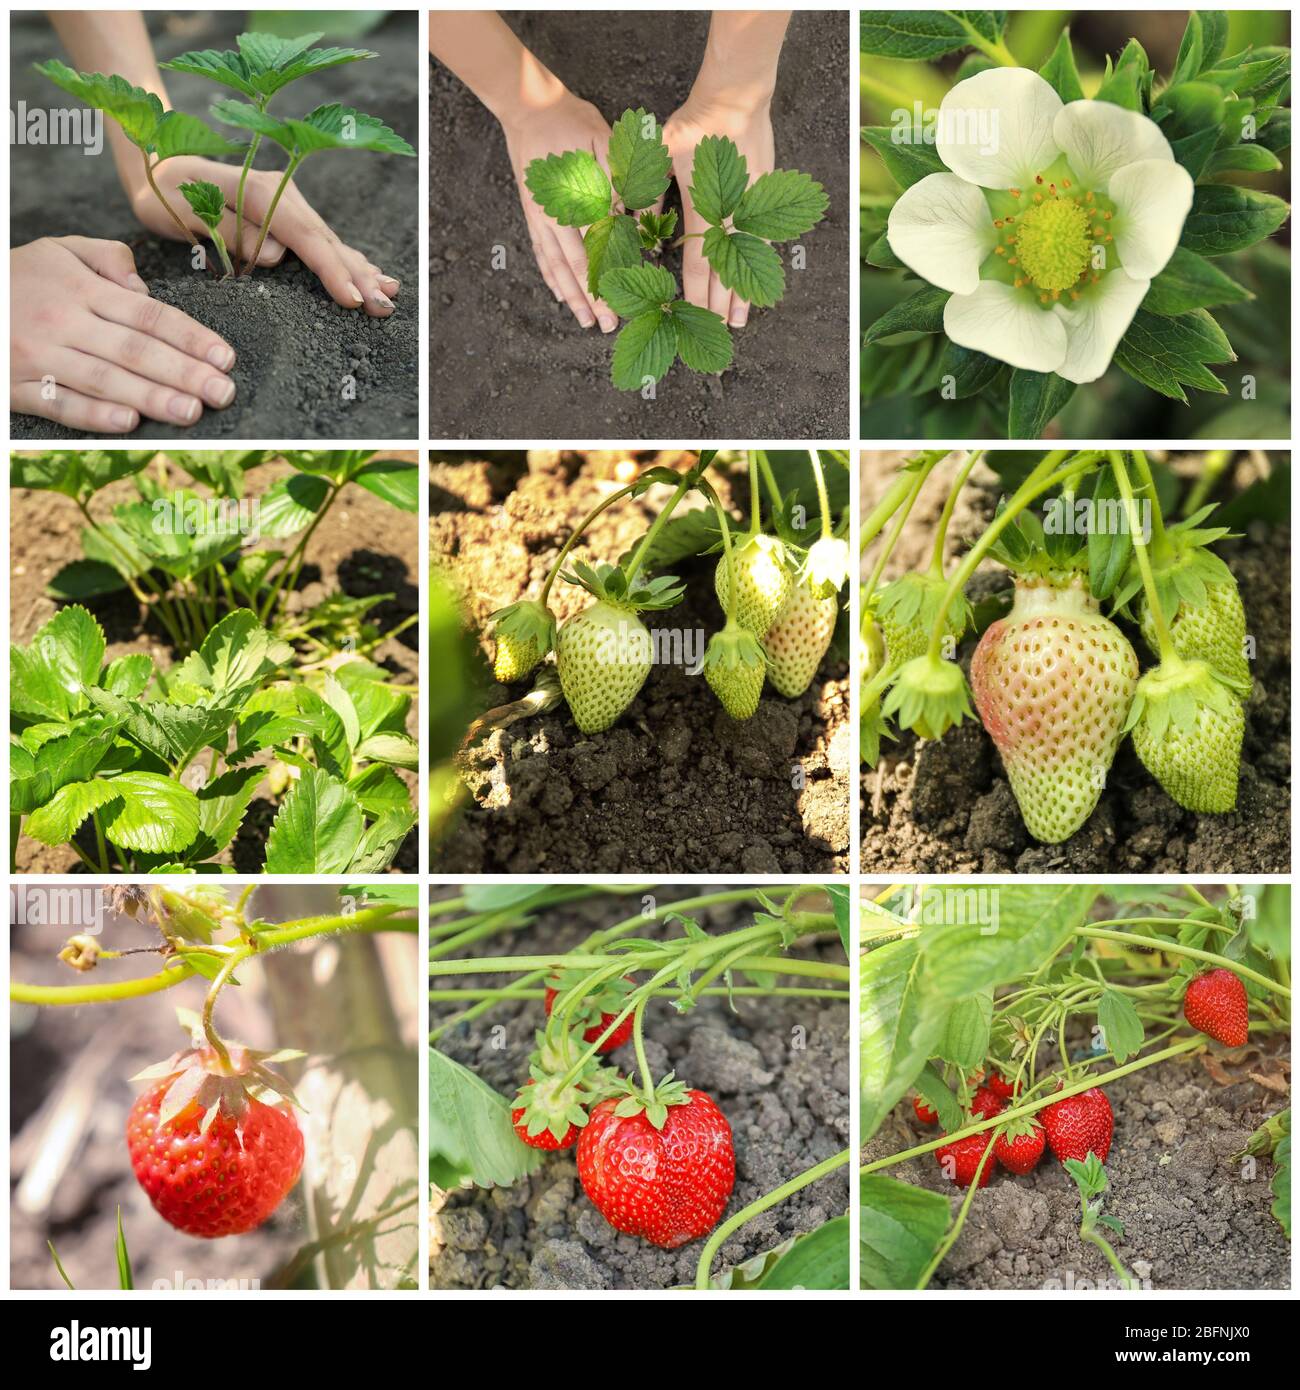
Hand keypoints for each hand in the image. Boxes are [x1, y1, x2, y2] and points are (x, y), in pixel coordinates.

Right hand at [11, 236, 237, 432]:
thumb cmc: (18, 279)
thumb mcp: (59, 250)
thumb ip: (108, 257)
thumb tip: (144, 285)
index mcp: (82, 289)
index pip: (148, 314)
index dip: (190, 337)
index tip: (225, 357)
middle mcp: (64, 322)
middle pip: (134, 349)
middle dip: (184, 372)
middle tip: (223, 392)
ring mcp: (38, 356)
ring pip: (103, 379)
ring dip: (151, 397)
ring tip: (191, 411)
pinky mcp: (14, 385)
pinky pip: (58, 402)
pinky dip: (93, 414)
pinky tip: (128, 422)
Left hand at [137, 157, 400, 316]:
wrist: (159, 164)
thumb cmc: (165, 193)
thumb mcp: (183, 211)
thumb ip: (229, 230)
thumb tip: (275, 256)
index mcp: (258, 192)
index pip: (302, 237)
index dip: (329, 269)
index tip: (350, 298)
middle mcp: (281, 193)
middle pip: (326, 240)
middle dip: (357, 276)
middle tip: (382, 307)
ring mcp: (288, 202)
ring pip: (331, 241)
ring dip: (360, 270)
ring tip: (388, 294)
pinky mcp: (288, 213)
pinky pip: (323, 240)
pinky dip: (348, 259)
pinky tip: (372, 273)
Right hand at [501, 95, 617, 331]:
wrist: (530, 107)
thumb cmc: (573, 121)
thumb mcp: (604, 143)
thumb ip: (616, 182)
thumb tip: (627, 221)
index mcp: (576, 199)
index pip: (598, 249)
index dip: (611, 277)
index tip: (624, 301)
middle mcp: (556, 216)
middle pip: (576, 267)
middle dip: (593, 299)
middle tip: (607, 326)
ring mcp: (540, 219)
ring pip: (556, 267)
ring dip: (572, 297)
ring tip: (585, 322)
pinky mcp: (532, 217)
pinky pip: (542, 254)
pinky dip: (551, 277)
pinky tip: (560, 295)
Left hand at [663, 98, 774, 328]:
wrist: (734, 98)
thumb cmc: (693, 125)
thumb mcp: (658, 155)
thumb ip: (646, 190)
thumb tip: (634, 221)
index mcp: (701, 210)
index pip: (696, 263)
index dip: (694, 293)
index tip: (691, 313)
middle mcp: (728, 215)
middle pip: (723, 271)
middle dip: (718, 304)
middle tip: (716, 332)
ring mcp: (749, 208)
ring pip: (745, 261)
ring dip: (741, 293)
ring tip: (739, 322)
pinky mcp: (763, 199)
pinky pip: (762, 242)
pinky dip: (759, 266)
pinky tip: (760, 283)